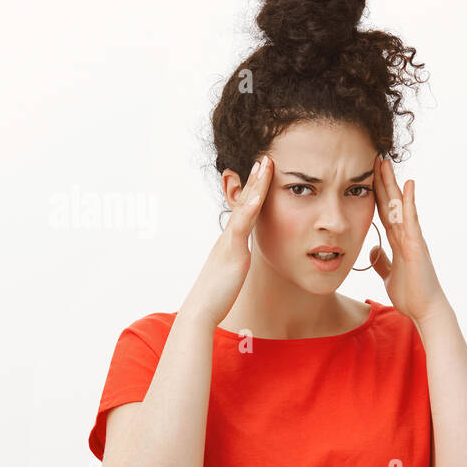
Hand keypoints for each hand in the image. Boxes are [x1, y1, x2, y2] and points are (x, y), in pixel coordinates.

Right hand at [181, 155, 272, 326]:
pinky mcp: (233, 251)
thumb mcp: (231, 272)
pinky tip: (259, 195)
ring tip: (264, 165)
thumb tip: (240, 259)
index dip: (254, 191)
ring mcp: (230, 241)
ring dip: (255, 185)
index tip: (262, 173)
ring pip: (244, 207)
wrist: (202, 309)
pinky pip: (242, 226)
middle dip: (255, 179)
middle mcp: (229, 236)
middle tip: (265, 158)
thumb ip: (236, 261)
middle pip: (244, 201)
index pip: (245, 210)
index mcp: (231, 241)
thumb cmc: (217, 295)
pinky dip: (250, 208)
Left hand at [370, 155, 448, 324]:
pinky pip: (411, 220)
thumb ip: (382, 261)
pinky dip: (408, 202)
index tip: (366, 174)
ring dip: (392, 184)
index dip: (375, 193)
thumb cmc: (412, 295)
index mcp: (399, 241)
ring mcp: (413, 238)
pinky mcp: (417, 245)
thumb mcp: (389, 276)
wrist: (426, 310)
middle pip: (390, 202)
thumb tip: (372, 250)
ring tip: (385, 163)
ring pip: (399, 205)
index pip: (383, 211)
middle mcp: (407, 235)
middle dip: (381, 181)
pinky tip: (407, 185)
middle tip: (374, 157)